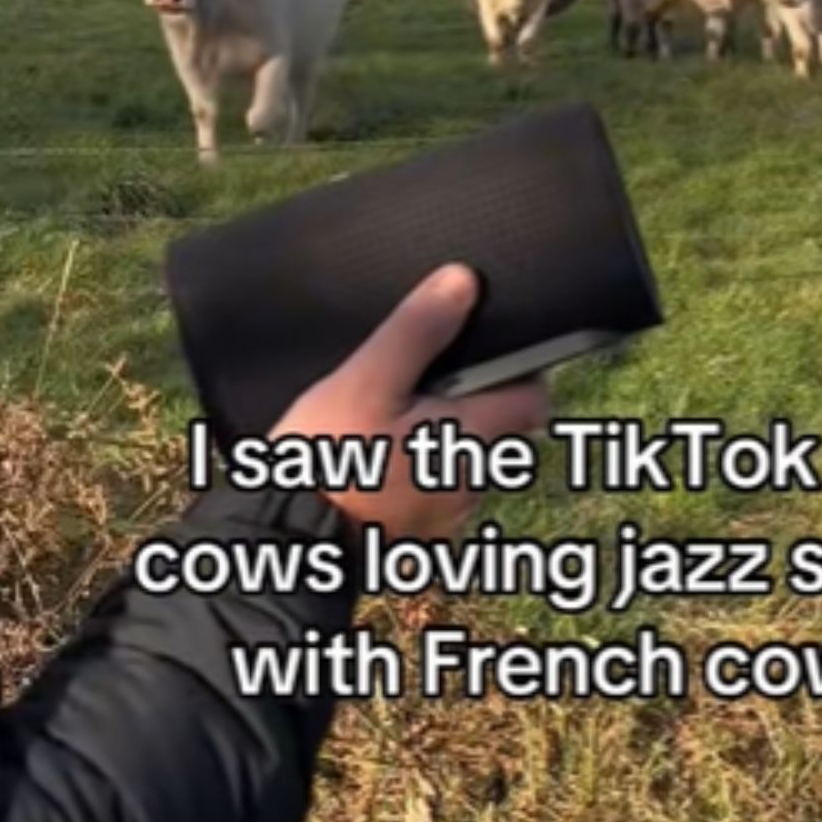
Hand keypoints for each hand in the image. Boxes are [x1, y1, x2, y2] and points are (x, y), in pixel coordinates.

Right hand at [271, 263, 549, 534]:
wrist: (289, 536)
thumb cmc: (328, 457)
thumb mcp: (366, 380)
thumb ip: (417, 330)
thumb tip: (463, 282)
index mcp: (471, 438)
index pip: (533, 401)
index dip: (518, 374)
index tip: (482, 358)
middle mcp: (472, 484)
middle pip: (496, 433)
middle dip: (467, 408)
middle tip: (416, 387)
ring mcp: (447, 518)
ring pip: (463, 466)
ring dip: (440, 444)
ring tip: (386, 426)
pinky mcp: (420, 539)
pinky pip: (432, 496)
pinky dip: (416, 478)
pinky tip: (375, 466)